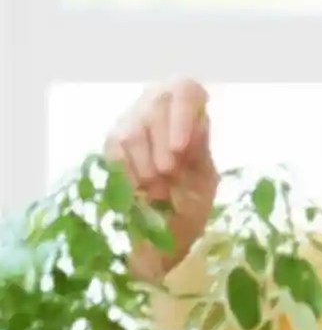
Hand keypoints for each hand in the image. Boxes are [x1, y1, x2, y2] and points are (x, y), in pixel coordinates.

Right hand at [104, 79, 218, 275]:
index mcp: (190, 114)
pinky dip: (128, 174)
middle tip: (170, 175)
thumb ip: (198, 152)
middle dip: (164, 143)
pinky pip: (113, 152)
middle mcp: (158, 110)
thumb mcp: (204, 181)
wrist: (161, 240)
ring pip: (132, 129)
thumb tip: (194, 125)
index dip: (183, 112)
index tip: (181, 149)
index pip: (185, 89)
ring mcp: (130, 124)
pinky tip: (140, 191)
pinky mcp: (109, 146)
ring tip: (159, 191)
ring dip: (147, 163)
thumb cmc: (190, 204)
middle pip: (156, 103)